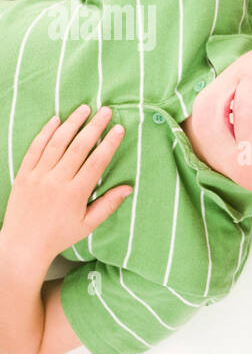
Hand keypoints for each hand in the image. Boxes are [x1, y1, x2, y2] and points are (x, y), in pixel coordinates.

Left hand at [1, 106, 130, 266]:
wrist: (23, 244)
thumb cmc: (58, 236)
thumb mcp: (88, 225)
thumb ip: (108, 205)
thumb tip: (128, 188)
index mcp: (75, 193)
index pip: (97, 162)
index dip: (109, 143)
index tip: (119, 129)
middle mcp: (57, 181)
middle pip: (79, 147)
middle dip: (94, 126)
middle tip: (105, 111)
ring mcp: (38, 176)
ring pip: (57, 142)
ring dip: (72, 123)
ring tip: (83, 109)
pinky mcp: (24, 174)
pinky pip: (35, 148)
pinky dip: (46, 132)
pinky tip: (55, 120)